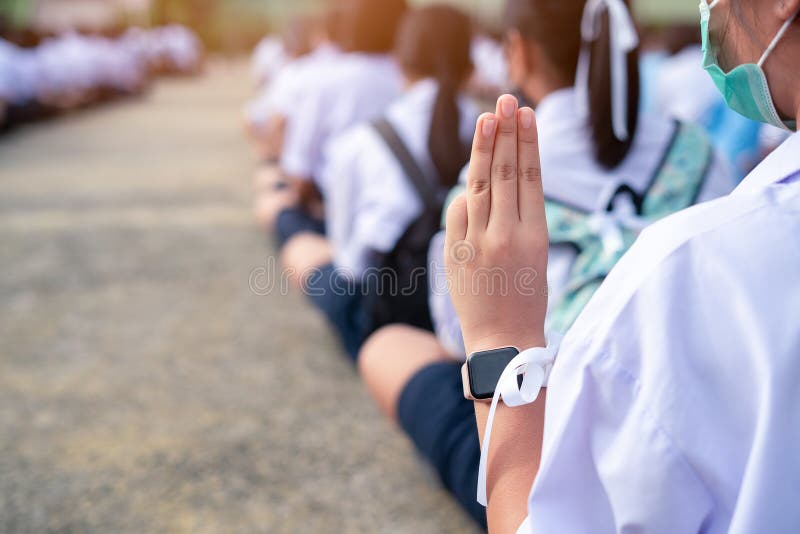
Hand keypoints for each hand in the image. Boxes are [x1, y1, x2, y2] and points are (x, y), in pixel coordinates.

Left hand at [445, 95, 548, 354]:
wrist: (502, 341)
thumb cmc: (527, 297)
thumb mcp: (537, 255)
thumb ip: (520, 216)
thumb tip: (496, 179)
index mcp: (536, 237)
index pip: (531, 177)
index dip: (527, 142)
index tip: (524, 113)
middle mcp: (506, 236)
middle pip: (505, 174)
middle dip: (504, 133)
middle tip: (504, 101)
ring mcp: (477, 244)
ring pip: (479, 186)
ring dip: (482, 149)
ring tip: (486, 119)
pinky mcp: (455, 253)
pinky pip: (458, 212)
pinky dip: (465, 190)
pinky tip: (473, 170)